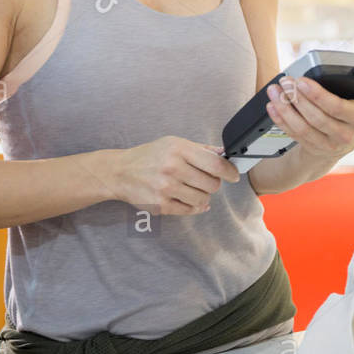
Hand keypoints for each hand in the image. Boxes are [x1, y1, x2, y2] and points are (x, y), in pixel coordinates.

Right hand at [111, 136, 240, 214]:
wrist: (120, 171)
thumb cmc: (149, 156)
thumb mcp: (174, 143)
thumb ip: (200, 149)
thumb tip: (224, 154)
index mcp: (178, 149)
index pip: (215, 164)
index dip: (229, 171)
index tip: (233, 175)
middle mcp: (172, 168)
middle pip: (212, 184)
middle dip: (213, 184)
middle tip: (205, 180)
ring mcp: (166, 188)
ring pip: (202, 199)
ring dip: (203, 196)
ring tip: (192, 189)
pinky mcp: (160, 205)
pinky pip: (189, 210)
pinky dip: (194, 206)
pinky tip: (188, 199)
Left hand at [265, 71, 353, 162]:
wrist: (342, 142)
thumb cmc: (353, 112)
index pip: (337, 108)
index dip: (318, 95)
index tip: (302, 80)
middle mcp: (344, 135)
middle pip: (316, 118)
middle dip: (297, 98)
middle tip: (285, 82)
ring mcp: (327, 144)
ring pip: (302, 127)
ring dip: (285, 108)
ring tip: (275, 91)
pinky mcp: (311, 148)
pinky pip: (293, 134)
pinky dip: (281, 119)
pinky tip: (272, 106)